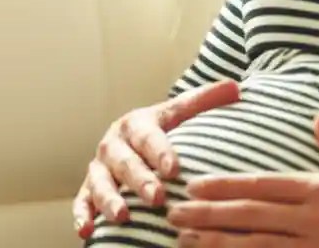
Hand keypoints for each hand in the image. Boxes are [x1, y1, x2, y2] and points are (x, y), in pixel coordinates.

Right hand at [73, 79, 242, 239]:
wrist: (126, 138)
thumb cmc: (158, 129)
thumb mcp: (177, 113)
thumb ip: (203, 102)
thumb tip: (237, 88)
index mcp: (136, 123)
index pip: (149, 137)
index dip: (160, 152)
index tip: (174, 168)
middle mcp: (114, 144)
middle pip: (125, 162)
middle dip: (139, 179)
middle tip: (157, 196)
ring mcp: (99, 167)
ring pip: (101, 183)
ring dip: (109, 199)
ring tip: (123, 216)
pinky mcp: (87, 187)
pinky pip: (82, 202)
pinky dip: (82, 215)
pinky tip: (87, 231)